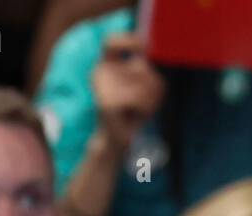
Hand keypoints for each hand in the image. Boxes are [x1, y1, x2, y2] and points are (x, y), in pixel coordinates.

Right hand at [92, 33, 164, 151]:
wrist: (116, 140)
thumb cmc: (133, 110)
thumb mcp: (143, 83)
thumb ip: (145, 68)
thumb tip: (145, 58)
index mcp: (107, 65)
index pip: (110, 42)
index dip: (127, 40)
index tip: (143, 48)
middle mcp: (100, 73)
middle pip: (141, 67)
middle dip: (152, 83)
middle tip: (144, 100)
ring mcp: (101, 87)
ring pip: (142, 82)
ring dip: (151, 98)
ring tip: (139, 109)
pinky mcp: (106, 103)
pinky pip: (138, 98)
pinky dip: (145, 108)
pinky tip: (136, 116)